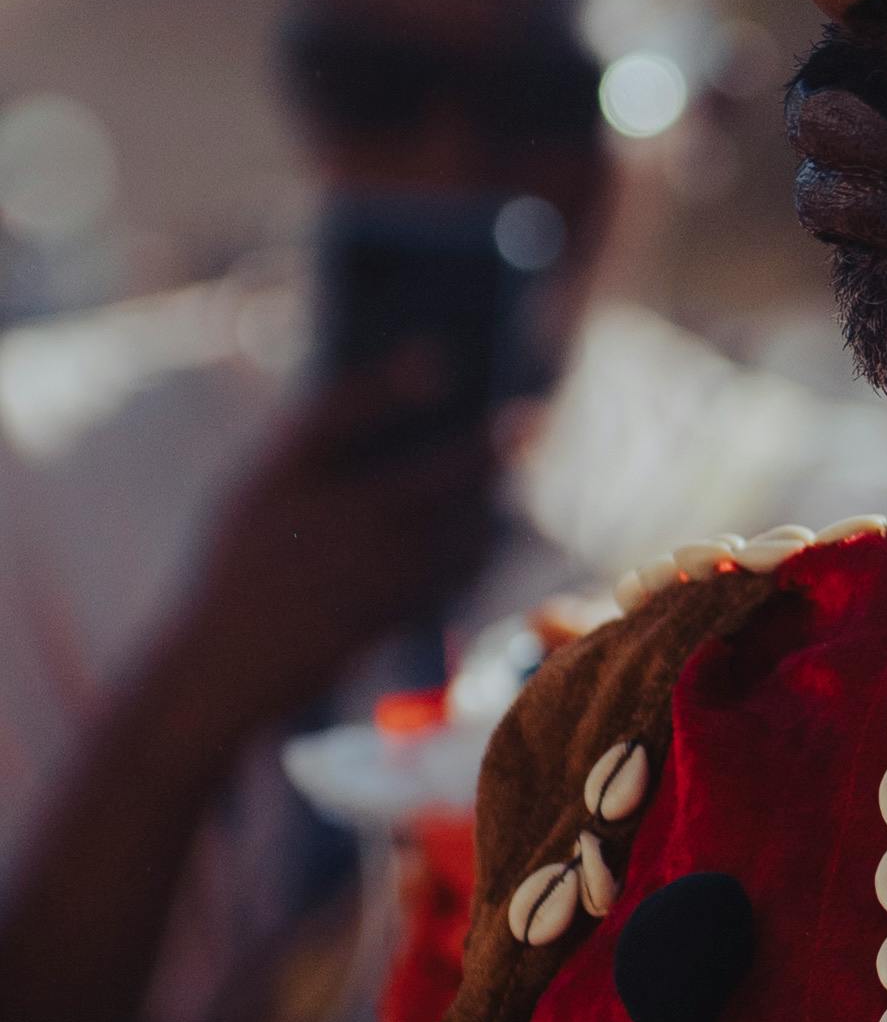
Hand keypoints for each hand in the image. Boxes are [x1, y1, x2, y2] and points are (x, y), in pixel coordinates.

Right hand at [153, 365, 507, 754]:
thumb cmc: (243, 570)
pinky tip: (486, 541)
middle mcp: (324, 519)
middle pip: (430, 473)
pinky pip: (448, 578)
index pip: (340, 412)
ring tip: (505, 489)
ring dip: (488, 509)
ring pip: (452, 532)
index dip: (391, 381)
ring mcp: (357, 572)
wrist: (222, 665)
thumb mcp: (255, 499)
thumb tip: (398, 407)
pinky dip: (473, 556)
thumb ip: (312, 452)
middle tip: (530, 422)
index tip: (441, 357)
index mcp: (279, 476)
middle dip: (486, 448)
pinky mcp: (383, 615)